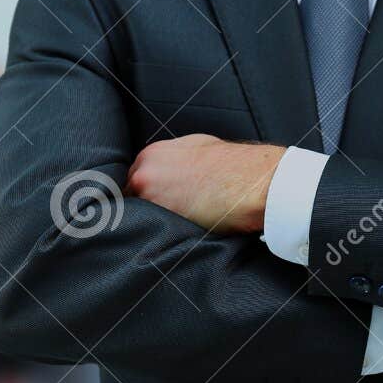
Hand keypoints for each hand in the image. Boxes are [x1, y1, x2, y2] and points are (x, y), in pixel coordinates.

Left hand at [125, 135, 284, 233]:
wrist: (252, 182)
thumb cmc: (233, 165)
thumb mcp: (198, 147)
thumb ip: (174, 158)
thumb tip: (170, 170)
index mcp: (152, 153)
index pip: (135, 179)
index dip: (145, 195)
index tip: (154, 205)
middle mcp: (144, 170)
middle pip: (131, 196)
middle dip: (143, 208)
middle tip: (160, 219)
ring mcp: (148, 194)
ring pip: (137, 214)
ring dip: (148, 222)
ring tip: (166, 228)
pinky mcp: (159, 215)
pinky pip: (148, 229)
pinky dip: (156, 233)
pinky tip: (170, 235)